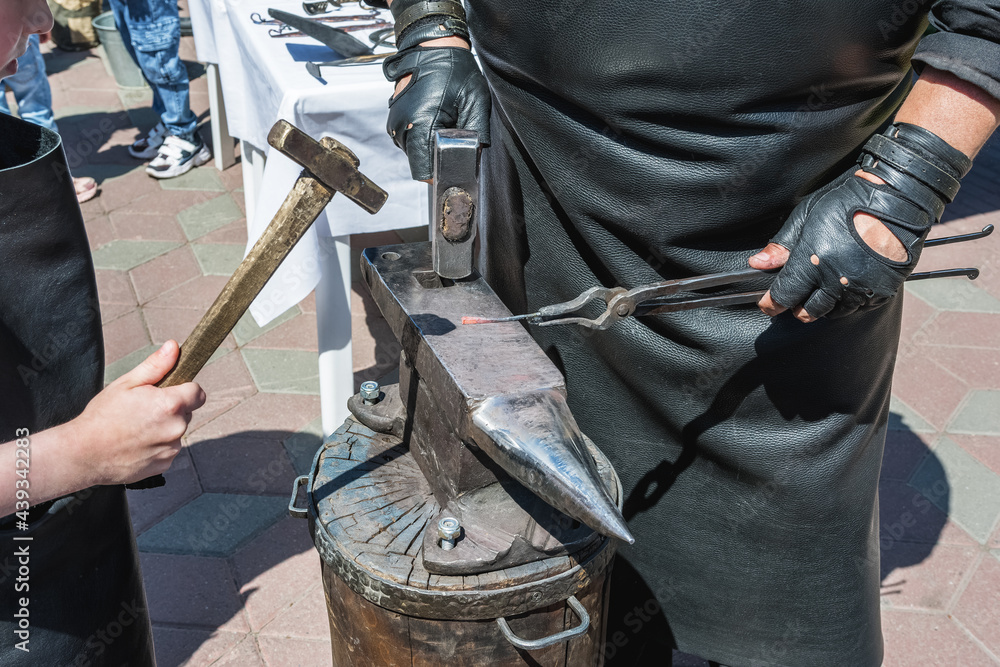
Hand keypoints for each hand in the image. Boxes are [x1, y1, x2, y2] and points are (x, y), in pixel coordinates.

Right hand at [70, 341, 205, 485]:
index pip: (198, 393)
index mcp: (170, 405)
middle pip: (186, 412)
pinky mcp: (164, 465)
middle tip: (143, 410)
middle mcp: (176, 428)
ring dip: (164, 428)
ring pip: (177, 432)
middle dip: (171, 409)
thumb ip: (156, 365)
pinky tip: (136, 444)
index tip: (168, 391)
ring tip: (136, 428)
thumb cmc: (102, 416)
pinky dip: (157, 446)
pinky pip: (168, 449)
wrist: (82, 453)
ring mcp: (171, 449)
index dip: (184, 390)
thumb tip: (174, 346)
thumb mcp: (127, 383)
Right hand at [383, 40, 490, 179]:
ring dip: (428, 146)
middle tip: (452, 136)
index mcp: (420, 124)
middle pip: (419, 162)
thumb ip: (476, 134)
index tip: (454, 167)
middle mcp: (401, 126)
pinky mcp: (394, 118)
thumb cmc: (454, 70)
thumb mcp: (475, 102)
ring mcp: (395, 122)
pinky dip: (421, 136)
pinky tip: (433, 118)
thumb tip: (474, 159)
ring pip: (413, 152)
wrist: (433, 47)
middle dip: (436, 157)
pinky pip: (408, 139)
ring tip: (443, 123)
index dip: (441, 173)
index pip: (424, 170)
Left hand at [752, 172, 904, 322]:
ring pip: (833, 312)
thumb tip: (758, 263)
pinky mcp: (881, 290)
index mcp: (812, 259)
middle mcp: (835, 278)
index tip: (768, 304)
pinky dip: (848, 302)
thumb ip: (782, 244)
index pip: (784, 295)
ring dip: (823, 306)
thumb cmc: (849, 202)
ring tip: (822, 290)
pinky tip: (845, 287)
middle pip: (808, 311)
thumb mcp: (807, 216)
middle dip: (798, 307)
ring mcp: (860, 287)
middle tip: (797, 297)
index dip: (772, 303)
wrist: (896, 199)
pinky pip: (858, 308)